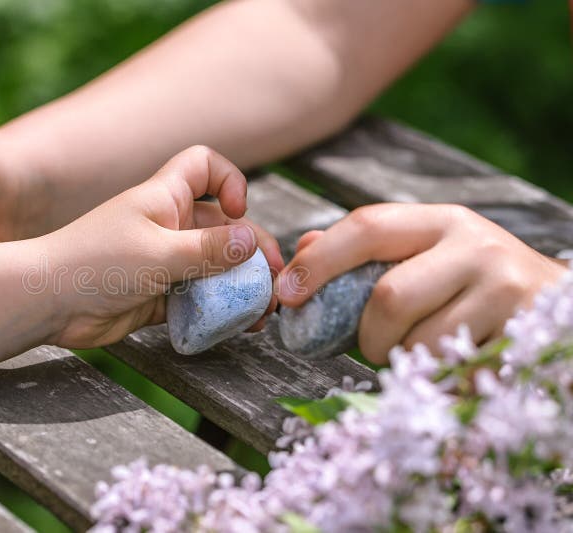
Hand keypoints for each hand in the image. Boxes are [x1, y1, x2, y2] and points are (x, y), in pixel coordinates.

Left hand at [45, 145, 283, 347]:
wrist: (47, 302)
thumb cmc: (96, 263)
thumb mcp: (158, 253)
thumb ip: (208, 250)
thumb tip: (252, 243)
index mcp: (165, 198)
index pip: (204, 165)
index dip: (229, 179)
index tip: (238, 211)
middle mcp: (168, 225)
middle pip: (223, 227)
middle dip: (251, 251)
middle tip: (273, 282)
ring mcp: (165, 261)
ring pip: (214, 267)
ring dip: (240, 286)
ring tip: (263, 311)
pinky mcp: (160, 296)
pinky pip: (199, 298)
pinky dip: (218, 309)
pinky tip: (238, 326)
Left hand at [274, 203, 566, 363]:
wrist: (559, 305)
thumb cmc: (475, 284)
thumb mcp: (427, 256)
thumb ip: (366, 253)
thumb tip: (305, 249)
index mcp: (441, 221)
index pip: (368, 226)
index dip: (320, 261)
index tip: (286, 293)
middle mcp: (476, 245)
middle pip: (389, 295)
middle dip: (367, 333)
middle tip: (370, 345)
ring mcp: (504, 288)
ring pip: (420, 342)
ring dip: (406, 361)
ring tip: (421, 352)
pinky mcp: (522, 332)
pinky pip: (452, 372)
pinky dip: (436, 378)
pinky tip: (452, 362)